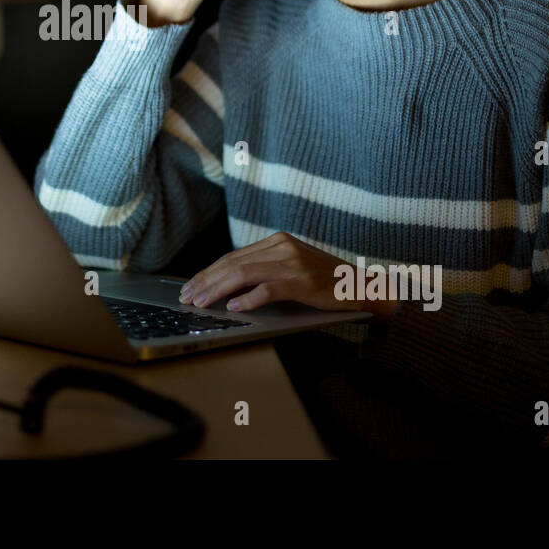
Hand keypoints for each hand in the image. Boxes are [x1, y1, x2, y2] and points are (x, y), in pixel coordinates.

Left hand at [176, 231, 397, 320]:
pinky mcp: (302, 281)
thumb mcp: (292, 266)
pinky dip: (248, 299)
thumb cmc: (324, 281)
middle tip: (188, 296)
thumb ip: (265, 269)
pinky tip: (234, 307)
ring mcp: (292, 263)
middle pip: (233, 263)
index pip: (233, 256)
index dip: (208, 272)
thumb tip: (228, 285)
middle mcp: (282, 247)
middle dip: (206, 281)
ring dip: (218, 290)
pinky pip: (268, 289)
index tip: (191, 286)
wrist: (361, 286)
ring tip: (202, 303)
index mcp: (277, 241)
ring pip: (243, 274)